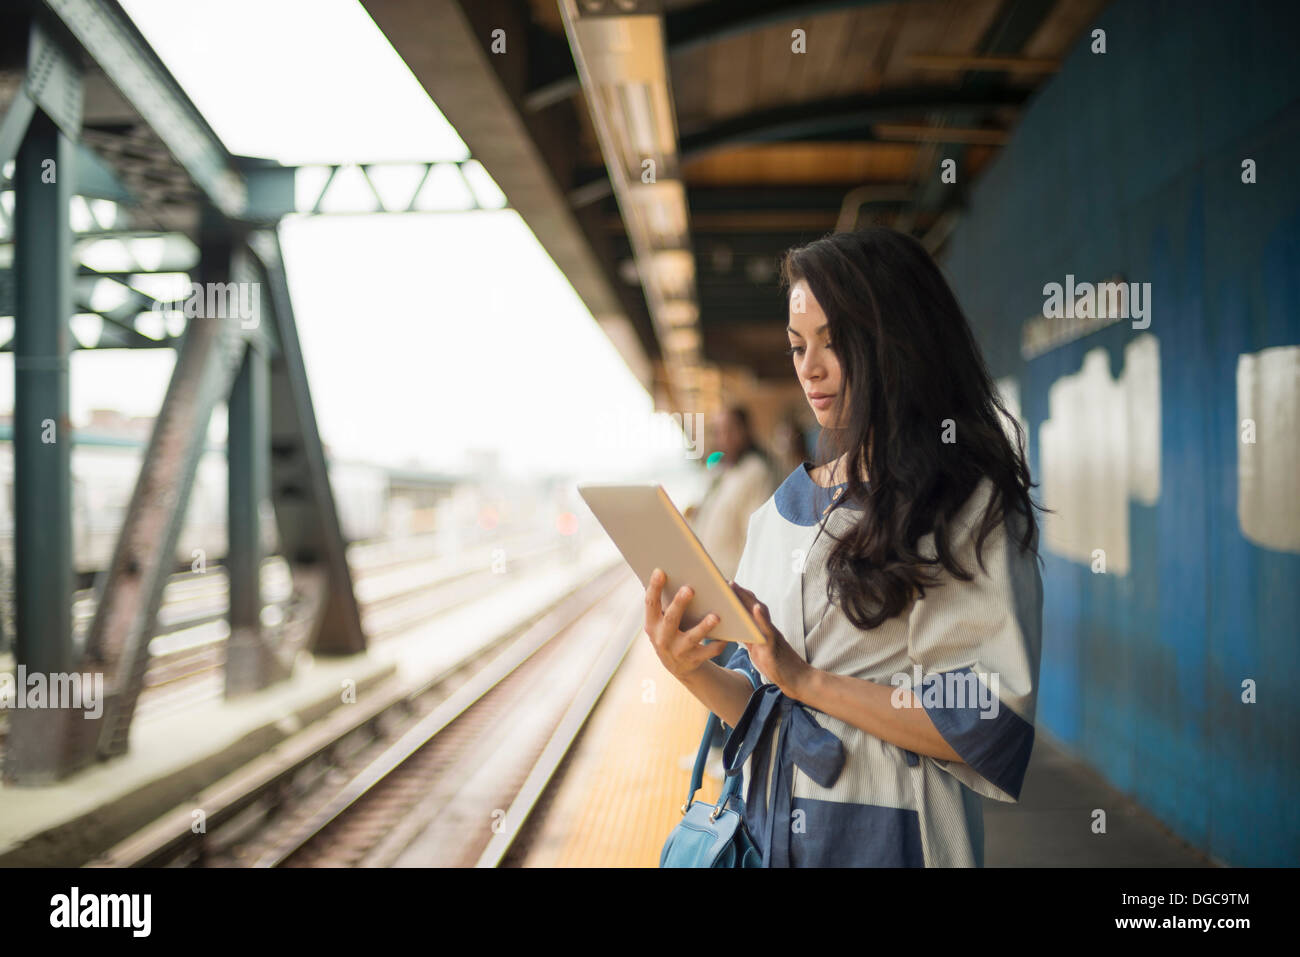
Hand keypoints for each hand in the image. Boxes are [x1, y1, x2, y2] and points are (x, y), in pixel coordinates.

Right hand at [644, 568, 730, 680]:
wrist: (677, 666)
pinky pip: (708, 653)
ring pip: (692, 638)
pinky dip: (718, 645)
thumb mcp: (662, 622)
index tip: (660, 571)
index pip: (651, 603)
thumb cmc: (671, 632)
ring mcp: (677, 651)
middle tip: (690, 589)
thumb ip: (665, 604)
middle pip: (671, 619)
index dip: (654, 587)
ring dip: (704, 627)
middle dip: (680, 604)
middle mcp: (662, 638)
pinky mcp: (693, 660)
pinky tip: (728, 637)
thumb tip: (673, 574)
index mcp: (652, 624)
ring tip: (716, 616)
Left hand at [728, 581, 811, 697]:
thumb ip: (748, 639)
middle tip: (725, 581)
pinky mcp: (774, 645)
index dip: (739, 598)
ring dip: (747, 599)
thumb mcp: (757, 651)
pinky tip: (755, 608)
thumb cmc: (777, 666)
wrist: (796, 680)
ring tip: (735, 587)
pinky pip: (768, 629)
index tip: (726, 587)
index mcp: (762, 630)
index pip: (749, 610)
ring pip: (759, 612)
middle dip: (739, 593)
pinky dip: (761, 618)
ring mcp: (771, 634)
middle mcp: (767, 628)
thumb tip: (734, 631)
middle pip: (753, 606)